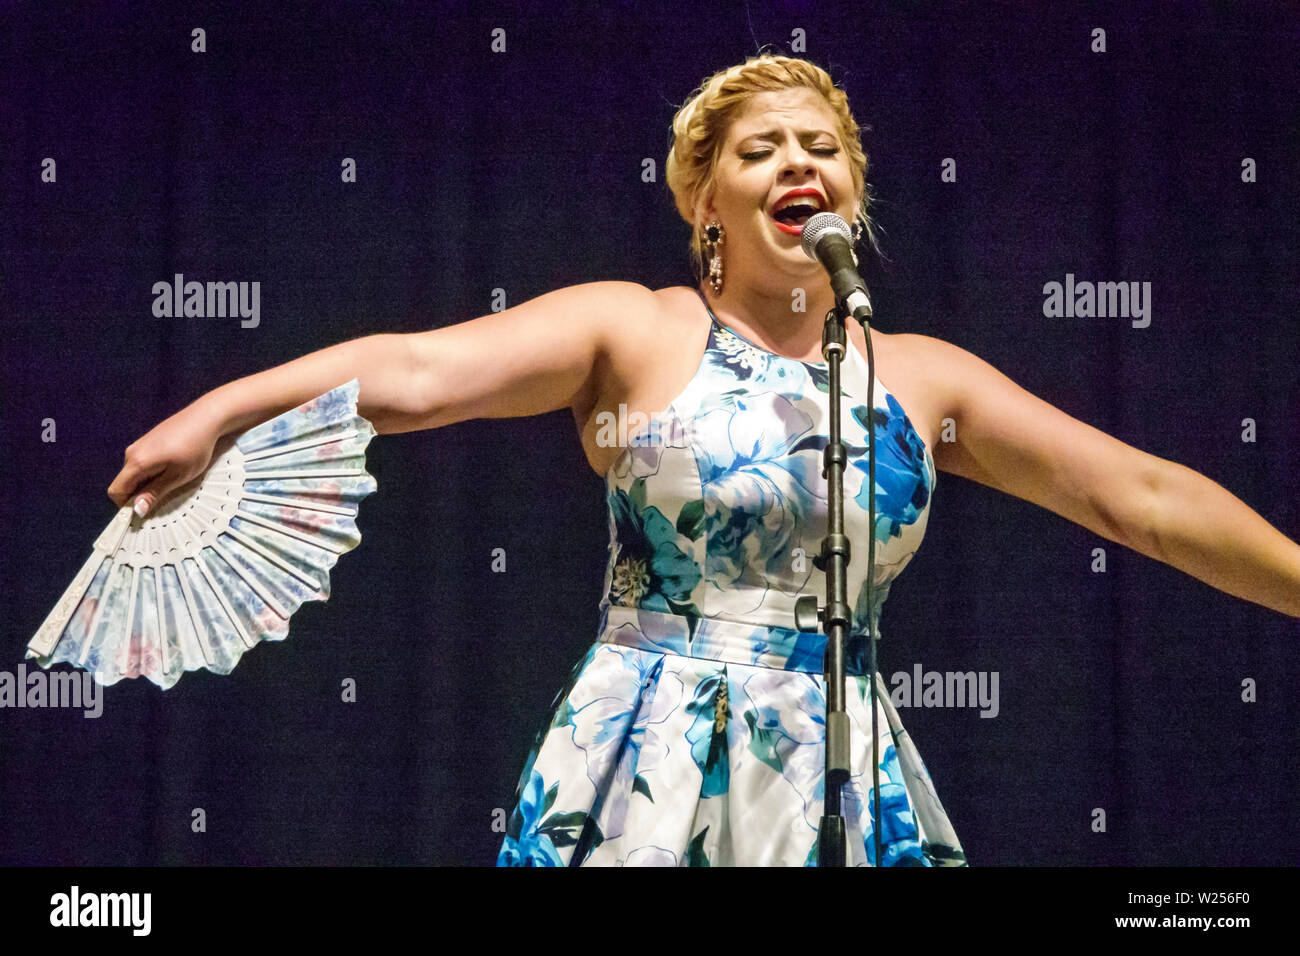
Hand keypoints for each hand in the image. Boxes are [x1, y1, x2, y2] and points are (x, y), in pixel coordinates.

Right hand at [107, 404, 223, 516]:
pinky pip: (141, 464)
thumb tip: (137, 510)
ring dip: (147, 483)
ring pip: (134, 474)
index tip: (144, 512)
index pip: (116, 491)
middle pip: (125, 483)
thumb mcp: (178, 476)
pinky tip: (172, 468)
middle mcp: (131, 453)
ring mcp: (139, 445)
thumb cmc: (195, 448)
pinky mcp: (147, 442)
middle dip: (139, 494)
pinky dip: (151, 472)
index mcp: (136, 462)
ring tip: (173, 480)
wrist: (205, 418)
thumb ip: (155, 493)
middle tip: (165, 497)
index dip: (126, 506)